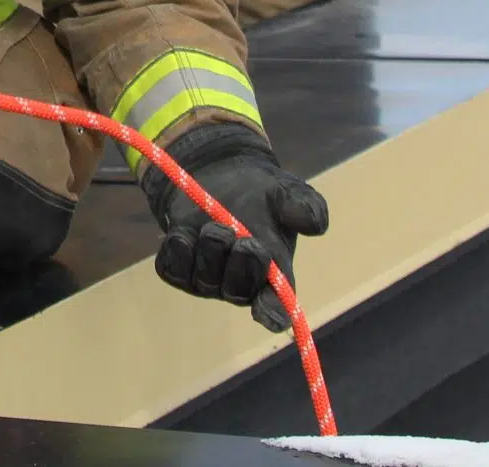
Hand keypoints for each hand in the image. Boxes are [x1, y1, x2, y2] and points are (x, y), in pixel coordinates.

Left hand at [141, 124, 328, 330]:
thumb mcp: (288, 193)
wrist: (220, 175)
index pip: (275, 309)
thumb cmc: (263, 194)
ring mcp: (207, 279)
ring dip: (210, 251)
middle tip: (245, 238)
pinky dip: (177, 251)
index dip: (272, 314)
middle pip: (237, 291)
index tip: (268, 312)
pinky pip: (172, 270)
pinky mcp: (178, 268)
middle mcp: (240, 284)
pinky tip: (182, 233)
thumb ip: (305, 207)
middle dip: (241, 266)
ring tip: (215, 225)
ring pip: (204, 280)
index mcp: (275, 276)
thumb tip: (315, 225)